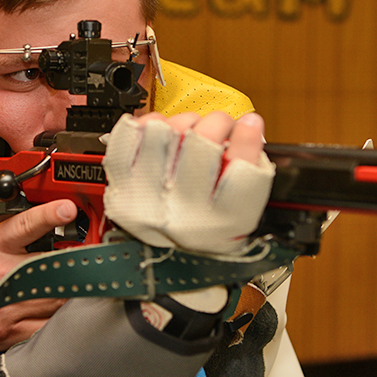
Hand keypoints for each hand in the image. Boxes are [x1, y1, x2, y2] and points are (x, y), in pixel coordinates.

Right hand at [0, 199, 77, 354]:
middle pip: (51, 264)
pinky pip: (48, 323)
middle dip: (72, 259)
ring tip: (73, 281)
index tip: (67, 210)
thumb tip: (30, 204)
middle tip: (84, 255)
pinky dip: (59, 315)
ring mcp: (8, 305)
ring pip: (57, 296)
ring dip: (70, 287)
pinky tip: (59, 307)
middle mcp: (1, 275)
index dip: (48, 216)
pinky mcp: (12, 330)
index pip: (24, 226)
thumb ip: (2, 219)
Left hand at [103, 111, 274, 253]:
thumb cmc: (208, 226)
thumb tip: (250, 124)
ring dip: (184, 122)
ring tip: (189, 134)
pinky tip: (160, 133)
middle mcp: (185, 213)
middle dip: (217, 124)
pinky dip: (147, 125)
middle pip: (204, 142)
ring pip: (168, 132)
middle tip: (219, 129)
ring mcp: (149, 199)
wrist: (169, 253)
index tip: (249, 122)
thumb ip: (253, 166)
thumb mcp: (244, 208)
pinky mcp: (122, 187)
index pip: (242, 171)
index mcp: (224, 220)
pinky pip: (129, 137)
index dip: (247, 138)